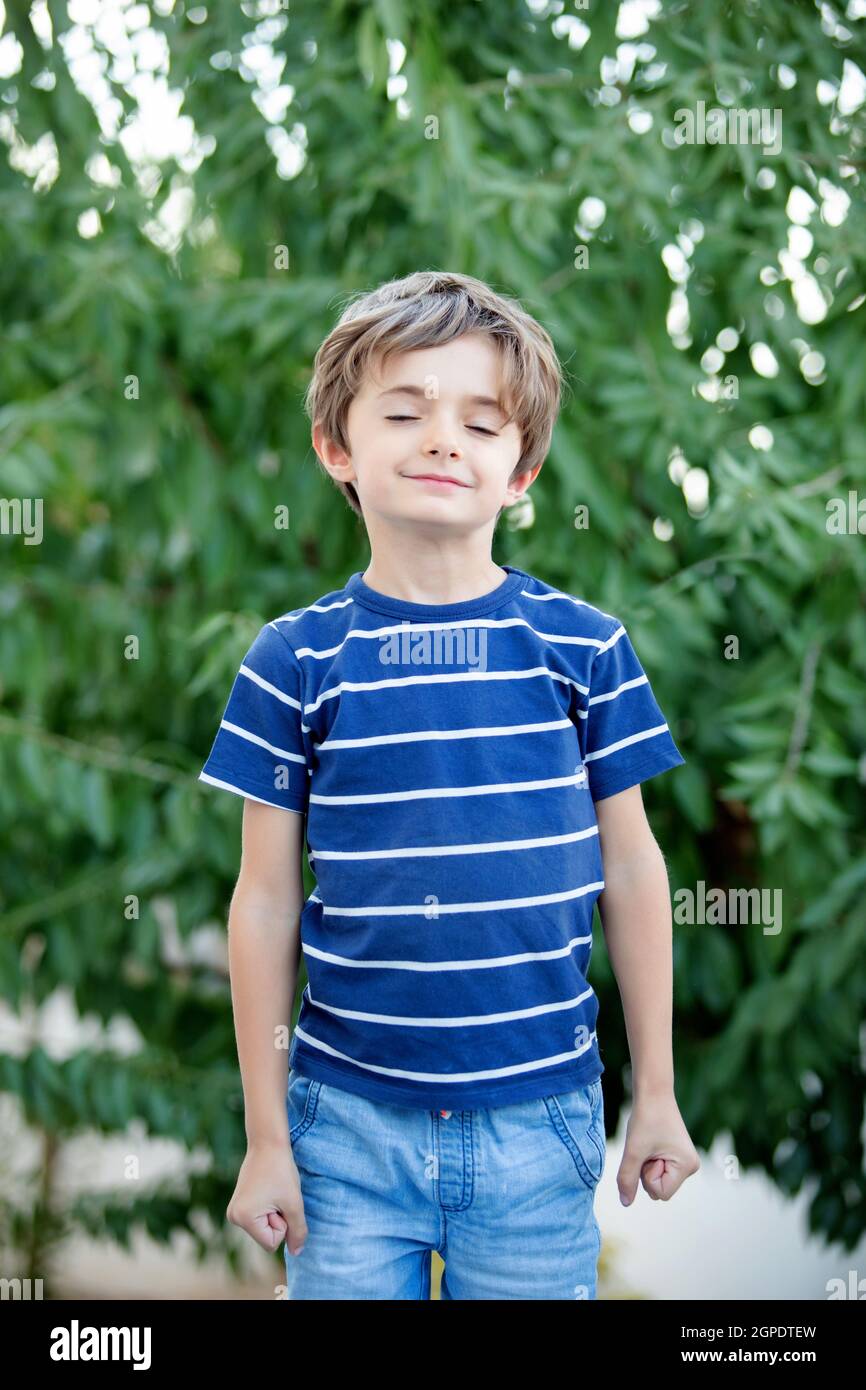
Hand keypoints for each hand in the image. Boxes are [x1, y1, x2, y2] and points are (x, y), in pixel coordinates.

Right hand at [226, 1140, 307, 1254]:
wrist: (268, 1143)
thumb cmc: (281, 1171)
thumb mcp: (294, 1203)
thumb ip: (298, 1231)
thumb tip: (296, 1252)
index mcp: (243, 1218)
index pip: (271, 1243)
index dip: (283, 1225)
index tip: (279, 1200)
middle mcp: (233, 1217)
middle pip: (266, 1237)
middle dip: (278, 1218)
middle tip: (277, 1193)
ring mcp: (234, 1210)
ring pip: (264, 1227)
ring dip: (274, 1212)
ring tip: (272, 1190)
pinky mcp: (239, 1203)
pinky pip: (260, 1218)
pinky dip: (269, 1207)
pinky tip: (268, 1189)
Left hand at [616, 1090, 700, 1204]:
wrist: (653, 1092)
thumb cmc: (645, 1118)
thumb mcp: (633, 1150)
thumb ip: (627, 1178)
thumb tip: (625, 1203)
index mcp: (687, 1166)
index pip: (660, 1193)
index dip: (647, 1176)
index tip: (649, 1152)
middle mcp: (691, 1166)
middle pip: (659, 1189)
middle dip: (647, 1171)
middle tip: (648, 1146)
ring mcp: (685, 1161)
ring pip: (658, 1181)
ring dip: (647, 1165)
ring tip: (649, 1143)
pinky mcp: (678, 1156)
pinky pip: (659, 1170)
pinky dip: (650, 1160)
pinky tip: (652, 1143)